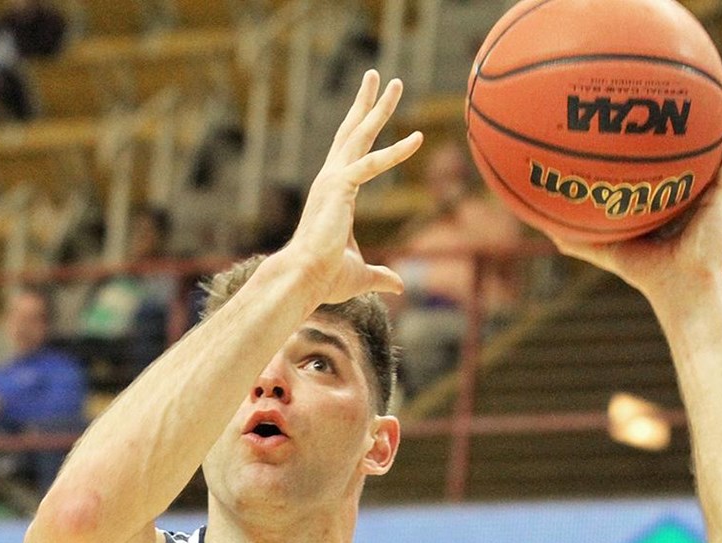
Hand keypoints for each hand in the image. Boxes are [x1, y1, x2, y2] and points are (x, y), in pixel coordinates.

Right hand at [274, 70, 423, 306]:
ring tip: (395, 81)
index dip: (364, 131)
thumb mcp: (362, 273)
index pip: (352, 153)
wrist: (304, 280)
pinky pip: (372, 164)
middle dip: (367, 103)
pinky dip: (395, 152)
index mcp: (334, 193)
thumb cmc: (324, 278)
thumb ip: (382, 275)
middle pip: (352, 132)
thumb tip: (400, 285)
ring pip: (360, 134)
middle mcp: (331, 179)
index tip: (373, 112)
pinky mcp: (340, 188)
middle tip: (379, 77)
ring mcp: (333, 180)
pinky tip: (417, 138)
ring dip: (378, 106)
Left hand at [548, 108, 721, 304]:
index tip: (632, 125)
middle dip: (677, 132)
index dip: (647, 152)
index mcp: (662, 207)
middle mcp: (685, 198)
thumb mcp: (606, 250)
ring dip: (711, 126)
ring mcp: (706, 196)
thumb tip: (544, 230)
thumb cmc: (644, 273)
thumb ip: (578, 240)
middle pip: (681, 158)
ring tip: (705, 97)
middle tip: (665, 101)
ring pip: (711, 154)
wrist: (677, 286)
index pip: (655, 174)